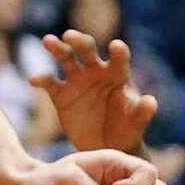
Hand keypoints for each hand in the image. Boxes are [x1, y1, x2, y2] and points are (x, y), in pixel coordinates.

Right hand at [32, 32, 157, 155]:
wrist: (104, 147)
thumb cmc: (125, 130)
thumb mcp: (135, 124)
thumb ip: (142, 112)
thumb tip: (151, 101)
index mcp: (117, 73)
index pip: (119, 57)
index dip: (118, 51)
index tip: (115, 46)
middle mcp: (95, 70)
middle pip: (86, 49)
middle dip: (79, 40)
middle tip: (70, 36)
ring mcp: (76, 79)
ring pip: (65, 57)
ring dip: (57, 48)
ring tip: (48, 41)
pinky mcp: (61, 94)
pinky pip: (49, 83)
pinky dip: (41, 79)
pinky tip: (34, 80)